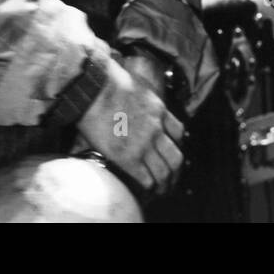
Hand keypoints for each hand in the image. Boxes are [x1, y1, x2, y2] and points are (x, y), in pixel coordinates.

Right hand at [74, 57, 184, 195]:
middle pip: (176, 157)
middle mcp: (156, 130)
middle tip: (172, 178)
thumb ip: (143, 101)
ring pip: (165, 171)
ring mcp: (144, 145)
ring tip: (161, 190)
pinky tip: (146, 190)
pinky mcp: (128, 157)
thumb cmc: (110, 83)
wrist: (95, 89)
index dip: (177, 144)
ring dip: (165, 184)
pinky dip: (148, 187)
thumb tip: (134, 105)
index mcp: (159, 111)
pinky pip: (145, 178)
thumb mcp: (138, 88)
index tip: (171, 151)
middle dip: (176, 171)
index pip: (179, 132)